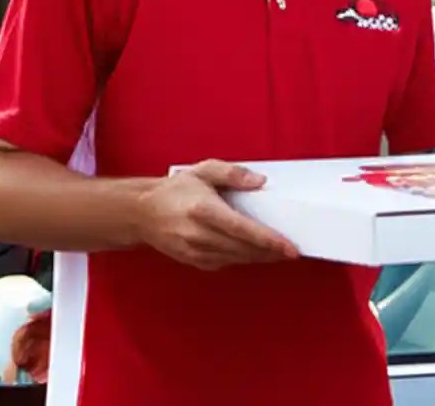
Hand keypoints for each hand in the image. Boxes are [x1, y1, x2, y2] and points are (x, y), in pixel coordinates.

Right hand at [136, 159, 299, 270]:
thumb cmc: (175, 191)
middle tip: (292, 251)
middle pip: (244, 249)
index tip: (289, 247)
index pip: (243, 230)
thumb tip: (260, 181)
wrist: (142, 213)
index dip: (268, 241)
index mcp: (203, 210)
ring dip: (260, 258)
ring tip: (279, 253)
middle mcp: (199, 234)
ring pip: (237, 259)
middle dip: (271, 252)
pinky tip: (254, 254)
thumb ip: (232, 173)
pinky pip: (226, 263)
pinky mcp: (194, 261)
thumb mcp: (203, 171)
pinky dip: (242, 259)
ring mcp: (195, 251)